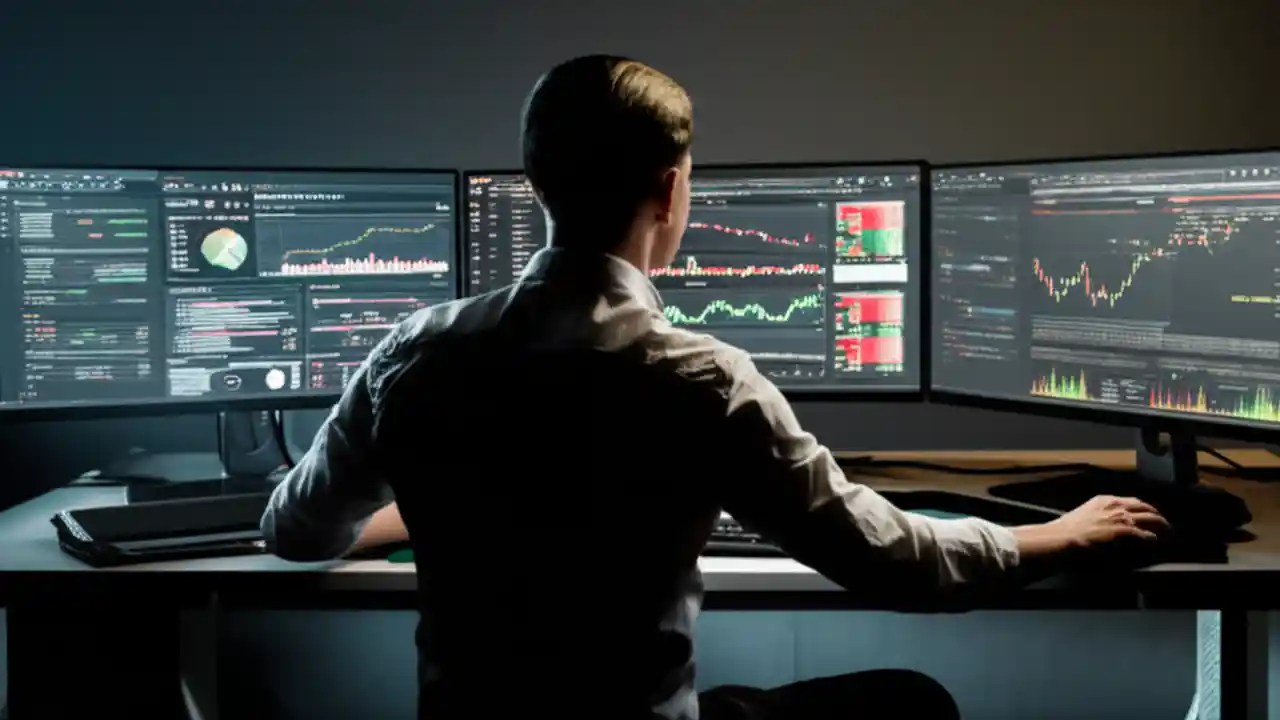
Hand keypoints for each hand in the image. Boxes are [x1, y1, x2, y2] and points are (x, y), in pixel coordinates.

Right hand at [1013, 495, 1168, 557]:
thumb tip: (1102, 525)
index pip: (1132, 501)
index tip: (1149, 514)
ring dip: (1161, 525)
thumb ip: (1096, 516)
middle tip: (1164, 524)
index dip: (1144, 508)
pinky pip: (1145, 533)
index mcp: (1104, 500)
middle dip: (1157, 515)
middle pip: (1145, 507)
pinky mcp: (1124, 531)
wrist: (1062, 537)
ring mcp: (1121, 518)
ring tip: (1168, 532)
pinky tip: (1155, 541)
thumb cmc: (1066, 530)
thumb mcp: (1082, 515)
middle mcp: (1115, 505)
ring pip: (1150, 518)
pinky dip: (1152, 537)